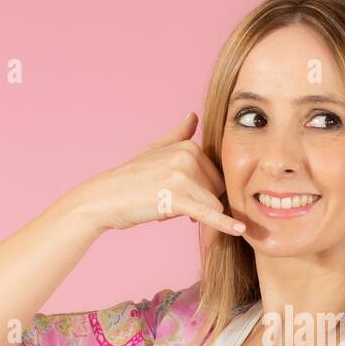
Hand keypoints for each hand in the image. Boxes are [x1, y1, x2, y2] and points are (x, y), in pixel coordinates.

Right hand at [61, 111, 246, 238]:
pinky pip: (209, 213)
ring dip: (199, 215)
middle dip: (202, 202)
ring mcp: (184, 176)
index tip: (183, 195)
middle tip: (170, 203)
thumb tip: (193, 115)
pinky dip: (224, 224)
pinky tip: (240, 230)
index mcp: (188, 146)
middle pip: (217, 189)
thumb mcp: (155, 150)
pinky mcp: (178, 198)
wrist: (105, 198)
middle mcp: (188, 156)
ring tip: (168, 209)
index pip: (216, 174)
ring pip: (213, 204)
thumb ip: (178, 134)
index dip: (203, 190)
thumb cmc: (130, 177)